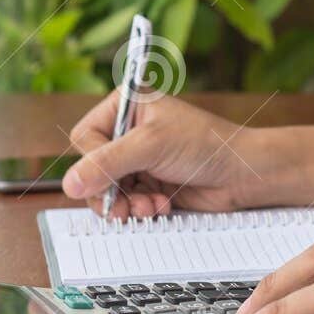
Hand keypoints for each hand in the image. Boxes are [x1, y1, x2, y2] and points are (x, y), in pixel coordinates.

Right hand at [63, 92, 263, 219]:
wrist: (242, 173)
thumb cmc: (206, 144)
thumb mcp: (152, 146)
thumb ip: (108, 164)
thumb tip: (70, 184)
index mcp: (126, 104)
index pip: (86, 136)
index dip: (93, 162)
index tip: (109, 180)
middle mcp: (129, 130)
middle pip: (92, 167)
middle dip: (110, 190)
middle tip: (124, 208)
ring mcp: (138, 158)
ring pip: (107, 189)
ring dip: (125, 204)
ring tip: (148, 207)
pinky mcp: (148, 182)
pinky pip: (125, 201)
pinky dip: (138, 209)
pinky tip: (159, 207)